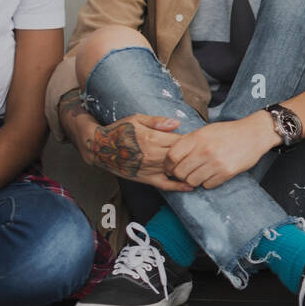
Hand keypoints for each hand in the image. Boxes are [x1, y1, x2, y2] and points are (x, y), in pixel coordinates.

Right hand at [76, 114, 191, 191]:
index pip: (181, 140)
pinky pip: (166, 185)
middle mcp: (153, 155)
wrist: (101, 148)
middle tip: (203, 152)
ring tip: (202, 166)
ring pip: (177, 169)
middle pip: (182, 155)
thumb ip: (158, 121)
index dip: (192, 140)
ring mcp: (151, 168)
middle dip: (193, 154)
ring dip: (189, 168)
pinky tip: (190, 186)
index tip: (200, 140)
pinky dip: (179, 186)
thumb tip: (178, 123)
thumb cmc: (120, 130)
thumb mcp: (137, 119)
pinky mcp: (147, 179)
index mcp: (152, 138)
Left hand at [164, 115, 277, 189]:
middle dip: (180, 175)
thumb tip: (171, 156)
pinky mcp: (227, 172)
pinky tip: (212, 175)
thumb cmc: (228, 132)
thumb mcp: (206, 130)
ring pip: (192, 181)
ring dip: (193, 180)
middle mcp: (205, 150)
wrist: (253, 134)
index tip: (170, 168)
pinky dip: (207, 182)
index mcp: (197, 138)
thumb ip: (189, 141)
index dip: (168, 165)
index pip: (172, 157)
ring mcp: (216, 162)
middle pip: (180, 172)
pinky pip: (207, 185)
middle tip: (185, 173)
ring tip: (200, 174)